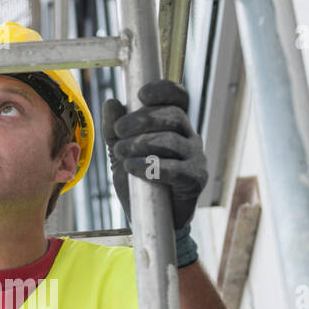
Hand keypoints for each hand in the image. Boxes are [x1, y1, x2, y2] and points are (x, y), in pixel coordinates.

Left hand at [101, 79, 207, 230]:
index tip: (141, 95)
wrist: (150, 218)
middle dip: (141, 120)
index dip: (164, 90)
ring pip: (172, 141)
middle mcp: (189, 137)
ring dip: (141, 144)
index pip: (178, 98)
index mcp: (174, 125)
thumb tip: (112, 102)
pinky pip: (175, 168)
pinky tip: (131, 167)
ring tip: (120, 153)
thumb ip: (113, 130)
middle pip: (172, 116)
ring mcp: (196, 158)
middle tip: (118, 131)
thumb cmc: (139, 181)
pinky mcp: (196, 179)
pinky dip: (149, 166)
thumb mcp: (120, 152)